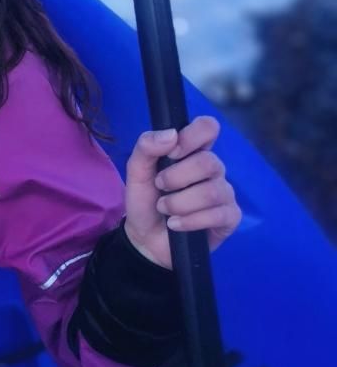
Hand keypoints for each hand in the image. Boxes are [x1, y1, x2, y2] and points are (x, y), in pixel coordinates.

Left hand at [123, 115, 241, 269]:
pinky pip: (218, 215)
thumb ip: (146, 147)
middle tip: (160, 188)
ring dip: (179, 203)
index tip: (172, 152)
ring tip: (165, 209)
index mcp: (192, 150)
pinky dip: (190, 221)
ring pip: (212, 191)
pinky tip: (176, 225)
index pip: (207, 127)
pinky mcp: (230, 218)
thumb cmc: (145, 199)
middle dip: (176, 178)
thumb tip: (172, 134)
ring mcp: (224, 193)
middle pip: (208, 162)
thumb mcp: (136, 171)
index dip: (192, 136)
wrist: (145, 238)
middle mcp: (213, 168)